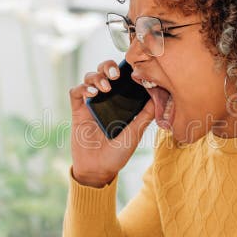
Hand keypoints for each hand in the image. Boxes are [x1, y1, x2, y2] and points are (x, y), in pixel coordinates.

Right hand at [69, 59, 154, 187]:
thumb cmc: (118, 153)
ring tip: (105, 88)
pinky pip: (75, 92)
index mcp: (121, 101)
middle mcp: (106, 99)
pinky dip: (83, 88)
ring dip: (97, 77)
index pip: (121, 77)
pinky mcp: (78, 111)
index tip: (132, 68)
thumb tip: (160, 95)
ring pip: (89, 77)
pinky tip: (93, 94)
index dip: (125, 68)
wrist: (99, 170)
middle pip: (103, 71)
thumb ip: (146, 114)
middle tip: (116, 75)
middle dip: (108, 66)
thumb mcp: (136, 132)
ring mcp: (91, 104)